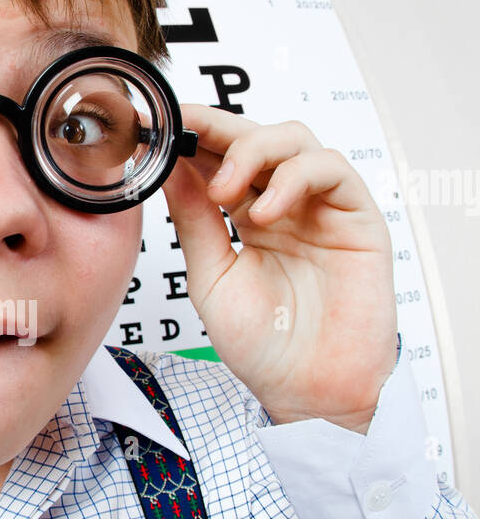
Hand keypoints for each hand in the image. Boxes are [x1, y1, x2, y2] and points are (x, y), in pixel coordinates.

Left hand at [162, 106, 397, 432]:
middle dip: (218, 128)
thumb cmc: (264, 346)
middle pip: (258, 136)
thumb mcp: (211, 276)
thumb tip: (169, 169)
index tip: (159, 126)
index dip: (195, 133)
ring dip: (253, 151)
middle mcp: (287, 204)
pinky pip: (332, 171)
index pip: (223, 156)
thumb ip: (194, 221)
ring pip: (295, 141)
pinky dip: (294, 178)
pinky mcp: (358, 219)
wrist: (306, 392)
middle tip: (185, 135)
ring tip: (225, 188)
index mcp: (250, 216)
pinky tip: (265, 212)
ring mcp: (323, 208)